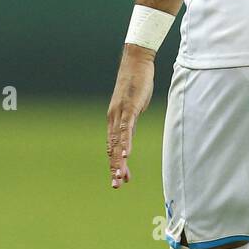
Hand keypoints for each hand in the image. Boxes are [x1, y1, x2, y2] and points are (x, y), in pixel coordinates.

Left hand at [106, 44, 154, 188]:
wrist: (136, 63)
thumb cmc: (135, 84)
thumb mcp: (134, 107)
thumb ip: (132, 122)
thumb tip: (133, 134)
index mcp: (114, 120)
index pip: (113, 146)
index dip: (115, 163)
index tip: (119, 179)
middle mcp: (114, 118)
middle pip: (113, 148)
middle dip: (114, 168)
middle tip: (116, 185)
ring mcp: (120, 113)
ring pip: (118, 142)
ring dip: (118, 160)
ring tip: (120, 176)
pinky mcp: (128, 108)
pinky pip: (126, 129)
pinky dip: (125, 143)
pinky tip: (125, 155)